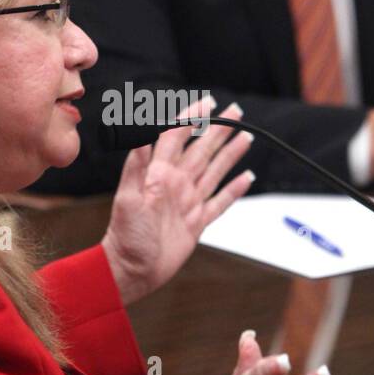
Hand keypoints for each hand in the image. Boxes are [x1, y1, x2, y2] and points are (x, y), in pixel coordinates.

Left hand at [100, 97, 255, 305]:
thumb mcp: (128, 198)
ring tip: (246, 137)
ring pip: (214, 171)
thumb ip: (136, 165)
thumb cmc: (126, 236)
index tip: (208, 103)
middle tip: (236, 112)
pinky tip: (247, 178)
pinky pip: (220, 203)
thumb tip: (139, 132)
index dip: (192, 118)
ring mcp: (187, 202)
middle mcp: (175, 184)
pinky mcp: (196, 223)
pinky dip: (234, 190)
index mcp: (159, 174)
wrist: (132, 271)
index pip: (177, 137)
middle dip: (219, 130)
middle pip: (202, 150)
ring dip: (230, 154)